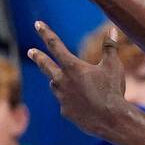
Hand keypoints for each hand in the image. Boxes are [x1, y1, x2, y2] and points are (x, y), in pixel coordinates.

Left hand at [28, 21, 125, 137]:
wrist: (112, 119)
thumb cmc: (113, 90)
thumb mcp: (113, 66)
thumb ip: (110, 47)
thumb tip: (113, 30)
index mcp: (72, 67)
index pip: (55, 45)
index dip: (46, 33)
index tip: (37, 24)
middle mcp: (62, 81)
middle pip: (46, 65)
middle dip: (38, 57)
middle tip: (30, 52)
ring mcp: (62, 98)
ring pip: (56, 85)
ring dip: (58, 80)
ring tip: (64, 80)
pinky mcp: (65, 111)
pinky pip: (65, 102)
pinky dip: (71, 99)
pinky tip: (82, 103)